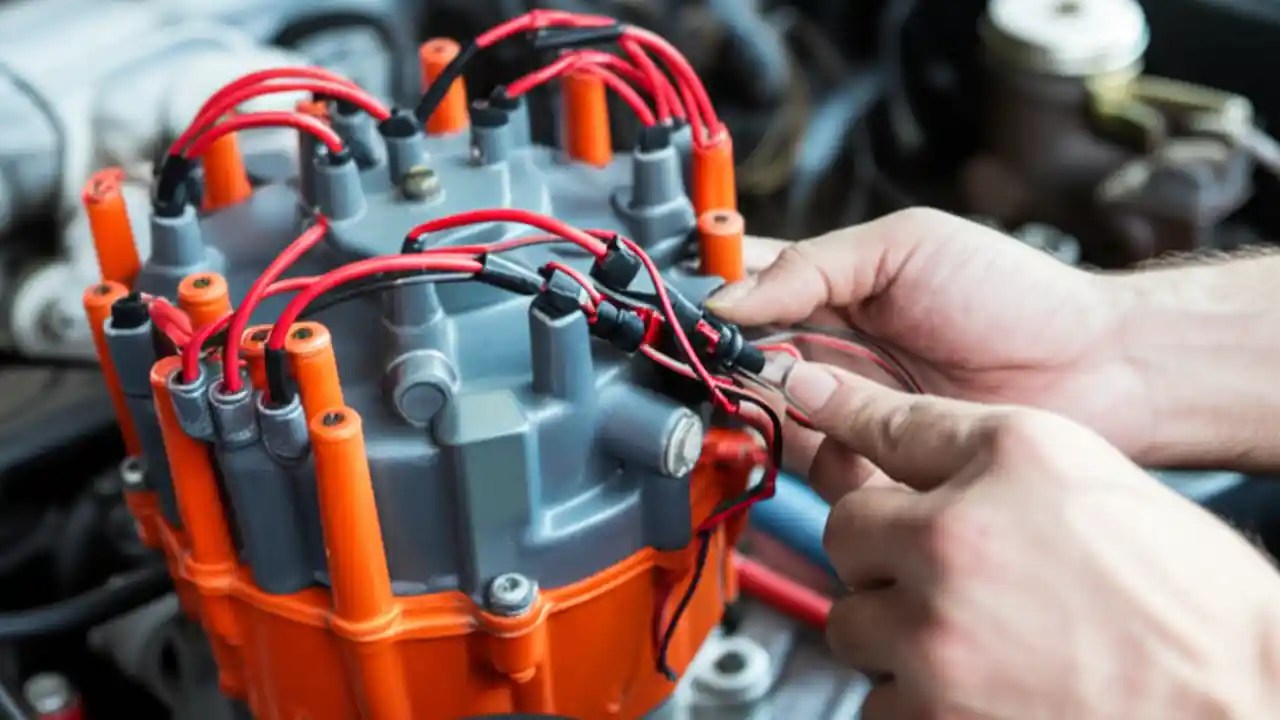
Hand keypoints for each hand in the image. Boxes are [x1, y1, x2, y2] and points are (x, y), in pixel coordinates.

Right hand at [717, 209, 1153, 462]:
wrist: (1094, 370)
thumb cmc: (1011, 294)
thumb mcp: (906, 247)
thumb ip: (812, 266)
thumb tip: (728, 296)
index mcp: (827, 281)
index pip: (740, 284)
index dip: (704, 297)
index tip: (679, 313)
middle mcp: (827, 344)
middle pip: (740, 360)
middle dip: (729, 367)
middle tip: (733, 369)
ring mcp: (847, 405)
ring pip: (770, 418)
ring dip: (775, 415)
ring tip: (812, 401)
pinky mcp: (870, 460)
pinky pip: (818, 469)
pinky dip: (826, 462)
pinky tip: (857, 448)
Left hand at [786, 361, 1279, 718]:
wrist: (1237, 688)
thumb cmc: (1163, 576)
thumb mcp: (1054, 459)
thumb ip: (929, 428)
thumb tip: (817, 392)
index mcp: (975, 494)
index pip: (860, 469)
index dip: (869, 483)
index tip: (852, 469)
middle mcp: (947, 569)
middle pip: (845, 553)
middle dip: (886, 559)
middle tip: (960, 570)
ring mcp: (940, 660)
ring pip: (855, 632)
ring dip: (896, 630)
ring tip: (981, 628)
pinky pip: (879, 703)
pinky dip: (917, 696)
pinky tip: (984, 680)